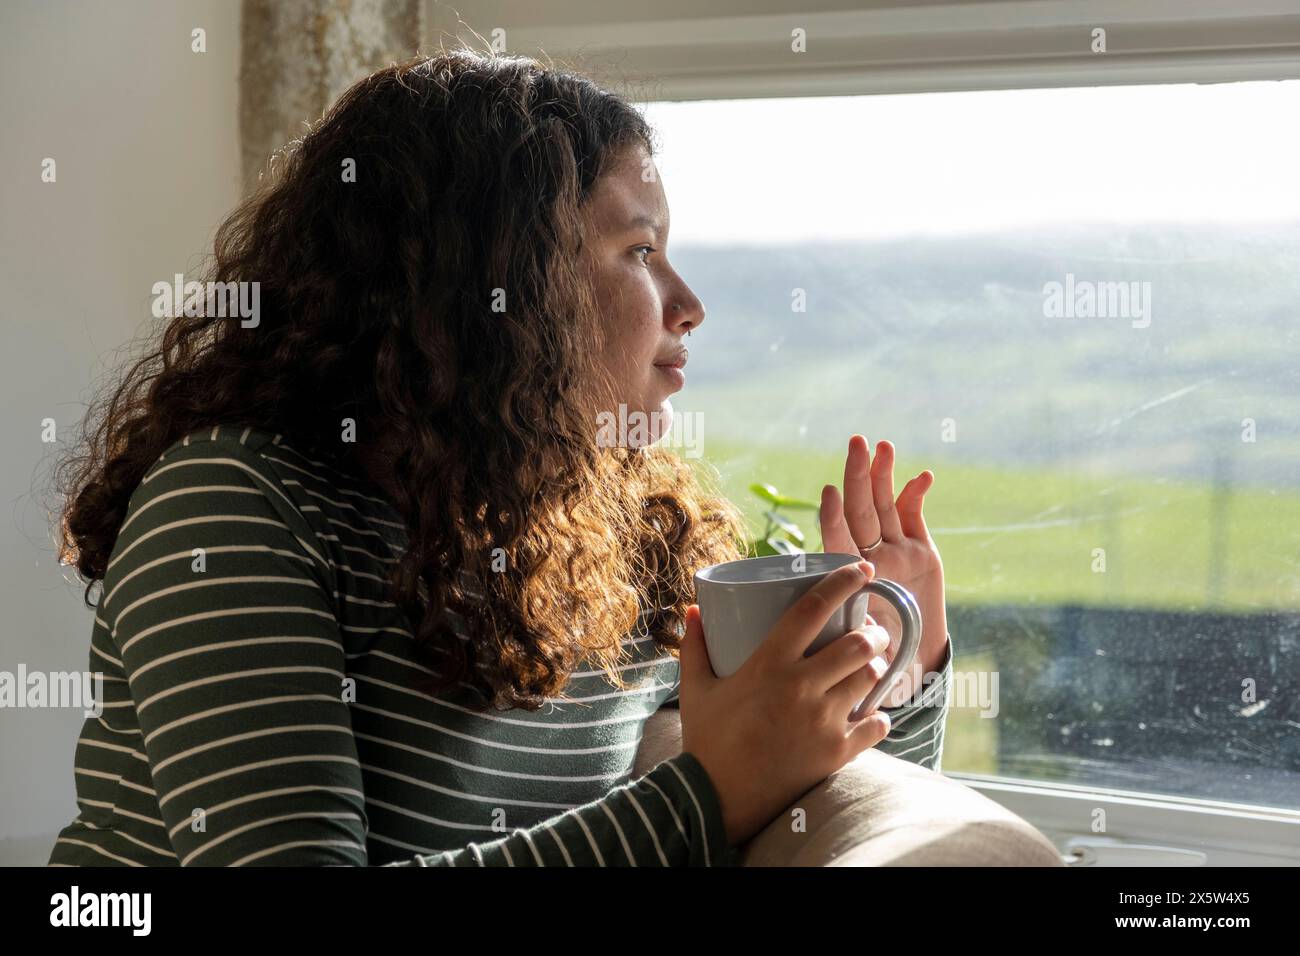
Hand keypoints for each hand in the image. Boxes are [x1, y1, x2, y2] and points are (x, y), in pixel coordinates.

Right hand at [679, 560, 896, 845]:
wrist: (717, 800)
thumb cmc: (706, 741)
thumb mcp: (695, 688)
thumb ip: (695, 646)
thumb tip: (693, 609)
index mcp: (768, 664)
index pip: (813, 609)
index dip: (842, 582)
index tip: (861, 569)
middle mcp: (801, 687)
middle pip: (858, 644)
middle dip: (873, 632)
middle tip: (870, 632)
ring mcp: (822, 721)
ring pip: (870, 679)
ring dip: (876, 668)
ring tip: (870, 667)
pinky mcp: (835, 753)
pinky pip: (876, 725)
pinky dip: (878, 717)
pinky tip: (870, 713)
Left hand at [819, 435, 946, 704]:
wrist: (914, 663)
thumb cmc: (878, 660)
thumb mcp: (862, 648)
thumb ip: (855, 631)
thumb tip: (851, 625)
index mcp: (849, 575)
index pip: (837, 539)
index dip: (832, 516)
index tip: (829, 494)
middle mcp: (869, 555)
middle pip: (860, 509)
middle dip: (858, 475)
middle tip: (855, 443)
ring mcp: (894, 549)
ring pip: (885, 505)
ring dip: (884, 475)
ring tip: (882, 446)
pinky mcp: (919, 549)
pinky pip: (913, 515)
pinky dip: (916, 494)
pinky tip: (922, 477)